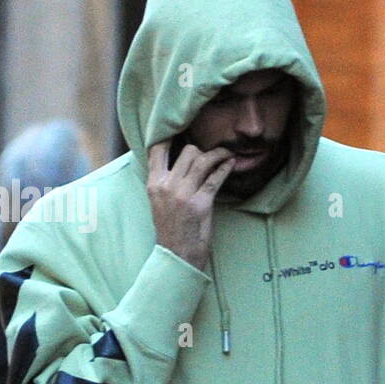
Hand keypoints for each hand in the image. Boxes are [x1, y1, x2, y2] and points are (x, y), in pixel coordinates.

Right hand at [146, 139, 235, 270]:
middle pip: (187, 152)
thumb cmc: (172, 229)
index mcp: (153, 183)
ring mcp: (183, 194)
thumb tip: (180, 161)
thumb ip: (166, 181)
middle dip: (203, 149)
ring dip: (219, 154)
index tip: (184, 128)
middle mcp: (166, 185)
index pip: (157, 149)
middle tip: (214, 151)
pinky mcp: (201, 203)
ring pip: (202, 161)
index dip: (170, 134)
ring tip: (227, 154)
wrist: (177, 255)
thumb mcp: (160, 202)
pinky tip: (231, 164)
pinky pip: (215, 178)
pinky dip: (225, 168)